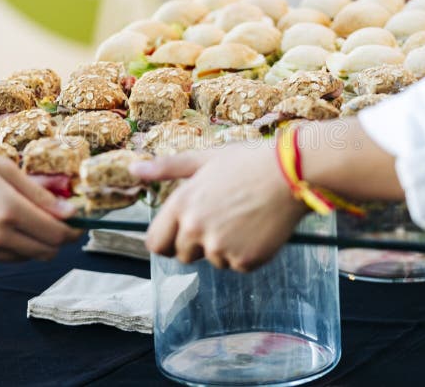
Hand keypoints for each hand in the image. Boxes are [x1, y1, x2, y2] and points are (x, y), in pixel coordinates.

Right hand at [0, 123, 81, 267]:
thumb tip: (71, 210)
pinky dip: (8, 246)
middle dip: (57, 238)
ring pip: (25, 257)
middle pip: (46, 251)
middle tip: (54, 219)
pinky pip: (2, 259)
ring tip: (17, 216)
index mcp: (8, 210)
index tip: (77, 221)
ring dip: (32, 242)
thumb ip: (39, 193)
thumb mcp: (2, 169)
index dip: (72, 229)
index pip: (57, 234)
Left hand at [131, 142, 307, 271]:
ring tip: (243, 218)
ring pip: (212, 260)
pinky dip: (246, 253)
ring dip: (224, 247)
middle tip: (220, 219)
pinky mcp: (244, 261)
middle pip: (181, 255)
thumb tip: (133, 168)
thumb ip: (166, 167)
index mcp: (181, 205)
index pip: (155, 243)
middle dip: (195, 244)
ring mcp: (220, 248)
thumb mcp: (204, 159)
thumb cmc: (247, 162)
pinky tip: (258, 228)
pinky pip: (237, 265)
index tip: (180, 233)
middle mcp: (195, 229)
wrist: (290, 174)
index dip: (166, 240)